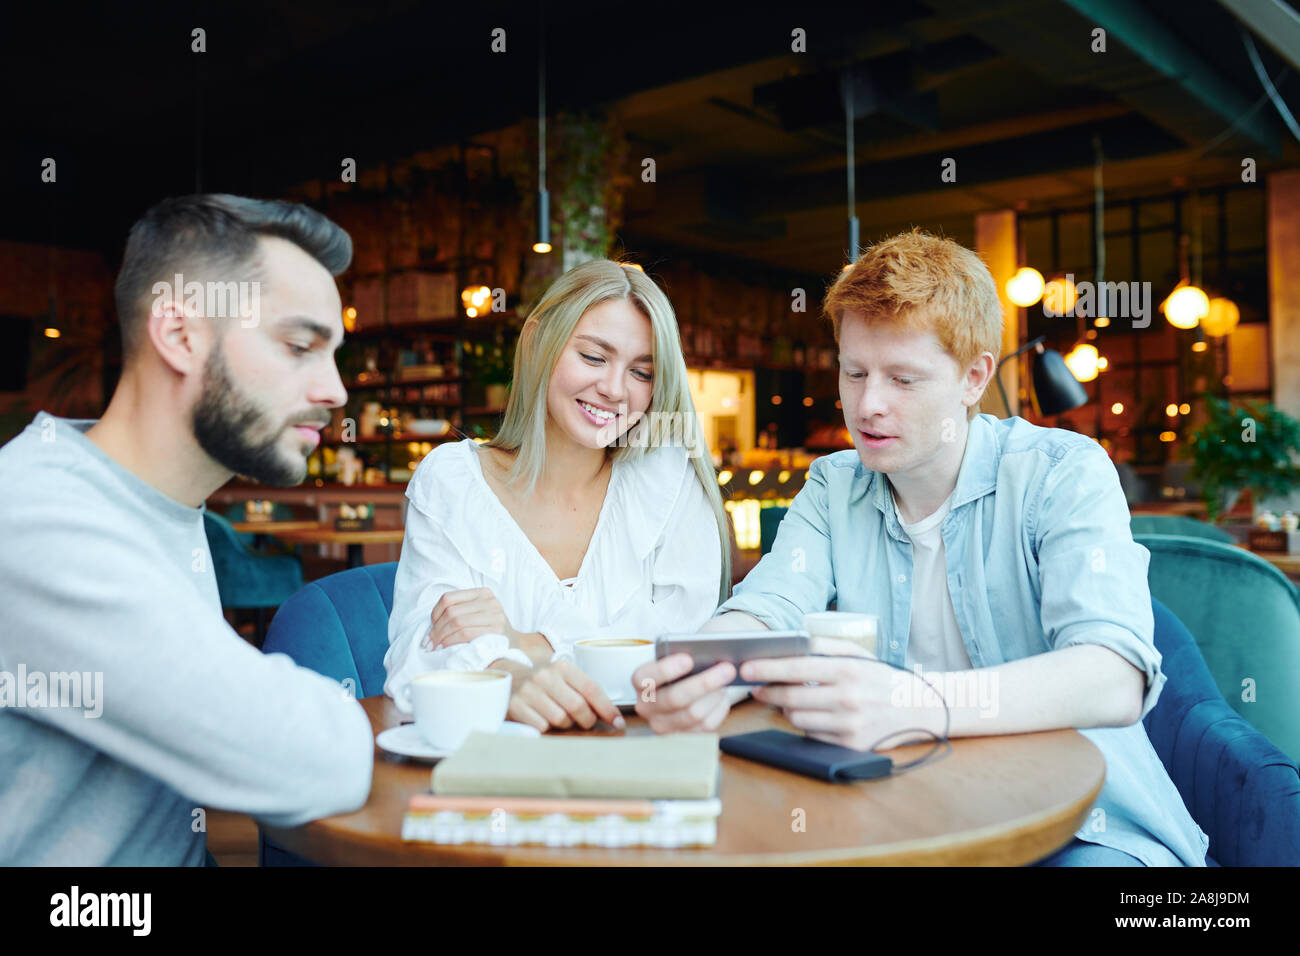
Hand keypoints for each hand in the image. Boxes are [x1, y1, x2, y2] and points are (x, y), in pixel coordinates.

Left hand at [425, 588, 514, 649]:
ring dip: (441, 637)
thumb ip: (460, 611)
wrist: (515, 644)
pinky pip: (466, 633)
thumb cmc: (490, 631)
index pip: (448, 598)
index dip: (435, 612)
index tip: (431, 626)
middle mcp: (490, 601)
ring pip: (457, 622)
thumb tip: (431, 625)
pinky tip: (445, 647)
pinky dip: (451, 641)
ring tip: (434, 646)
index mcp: (483, 593)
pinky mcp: (496, 630)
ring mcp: (495, 615)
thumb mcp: (478, 614)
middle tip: (428, 642)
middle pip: (451, 612)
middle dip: (436, 629)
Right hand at [507, 659, 624, 732]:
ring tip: (561, 717)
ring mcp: (528, 691)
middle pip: (578, 707)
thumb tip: (611, 714)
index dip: (607, 708)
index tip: (617, 722)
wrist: (508, 677)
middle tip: (587, 723)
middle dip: (588, 720)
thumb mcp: (563, 677)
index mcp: (562, 666)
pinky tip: (543, 719)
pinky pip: (542, 727)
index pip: (591, 688)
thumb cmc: (545, 683)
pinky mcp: (515, 706)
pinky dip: (547, 728)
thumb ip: (584, 690)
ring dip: (566, 724)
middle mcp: (544, 676)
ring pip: (560, 719)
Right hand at [632, 653, 735, 733]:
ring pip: (693, 713)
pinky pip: (705, 726)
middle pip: (674, 698)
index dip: (666, 669)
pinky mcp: (683, 737)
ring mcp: (663, 725)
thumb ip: (691, 652)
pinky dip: (719, 709)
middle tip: (727, 668)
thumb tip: (712, 657)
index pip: (645, 678)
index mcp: (641, 682)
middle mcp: (647, 707)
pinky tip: (723, 696)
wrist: (688, 683)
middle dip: (704, 682)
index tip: (689, 659)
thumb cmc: (686, 666)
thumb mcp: (683, 653)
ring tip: (728, 680)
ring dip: (715, 695)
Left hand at [742, 652, 942, 751]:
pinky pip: (812, 735)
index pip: (798, 668)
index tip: (747, 667)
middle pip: (792, 697)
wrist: (917, 709)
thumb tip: (793, 642)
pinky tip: (808, 715)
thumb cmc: (881, 678)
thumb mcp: (860, 655)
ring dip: (785, 709)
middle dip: (767, 692)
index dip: (768, 668)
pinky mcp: (851, 744)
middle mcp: (849, 697)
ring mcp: (850, 724)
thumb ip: (826, 645)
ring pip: (798, 718)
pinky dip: (805, 724)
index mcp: (849, 670)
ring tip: (784, 700)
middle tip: (756, 687)